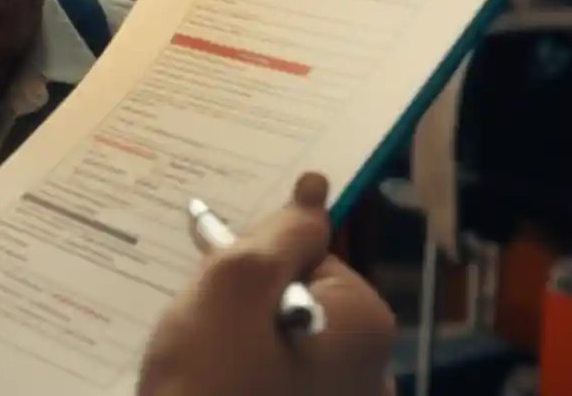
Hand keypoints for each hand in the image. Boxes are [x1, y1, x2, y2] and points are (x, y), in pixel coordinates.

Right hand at [137, 173, 396, 395]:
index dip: (254, 262)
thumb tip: (315, 195)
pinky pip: (279, 383)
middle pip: (300, 301)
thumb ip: (278, 235)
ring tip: (199, 366)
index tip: (214, 285)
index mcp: (364, 326)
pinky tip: (209, 387)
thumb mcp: (231, 287)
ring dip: (239, 344)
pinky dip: (242, 378)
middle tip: (201, 331)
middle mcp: (372, 373)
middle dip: (247, 305)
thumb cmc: (205, 383)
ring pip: (285, 347)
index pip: (311, 255)